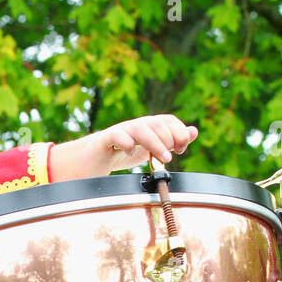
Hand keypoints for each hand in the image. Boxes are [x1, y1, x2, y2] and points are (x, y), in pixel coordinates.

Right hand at [50, 115, 197, 180]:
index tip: (181, 149)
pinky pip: (116, 136)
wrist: (87, 160)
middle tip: (171, 157)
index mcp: (146, 127)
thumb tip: (193, 131)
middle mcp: (134, 126)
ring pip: (140, 129)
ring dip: (155, 142)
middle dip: (168, 139)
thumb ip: (170, 141)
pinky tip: (131, 152)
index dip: (179, 132)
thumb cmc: (119, 153)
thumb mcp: (149, 149)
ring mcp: (119, 131)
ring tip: (162, 158)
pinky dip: (126, 142)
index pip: (167, 120)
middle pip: (156, 123)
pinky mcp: (104, 140)